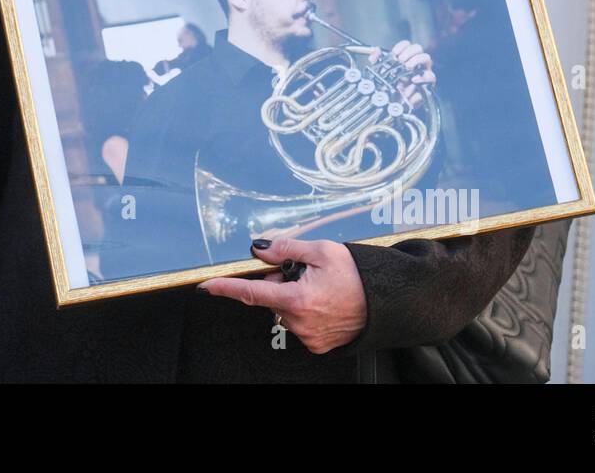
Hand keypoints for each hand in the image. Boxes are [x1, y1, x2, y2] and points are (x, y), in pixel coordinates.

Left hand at [198, 238, 367, 354]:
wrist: (388, 302)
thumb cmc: (358, 275)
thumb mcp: (322, 251)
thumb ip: (286, 249)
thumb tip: (259, 248)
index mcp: (297, 298)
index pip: (251, 292)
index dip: (226, 288)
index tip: (206, 287)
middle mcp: (299, 321)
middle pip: (272, 298)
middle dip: (280, 283)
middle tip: (306, 272)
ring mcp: (308, 336)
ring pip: (286, 311)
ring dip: (294, 298)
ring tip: (322, 288)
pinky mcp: (317, 345)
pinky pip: (300, 324)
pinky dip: (306, 312)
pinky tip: (325, 302)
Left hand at [368, 39, 434, 106]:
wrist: (397, 102)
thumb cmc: (393, 85)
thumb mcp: (382, 72)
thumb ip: (378, 60)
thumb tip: (376, 51)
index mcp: (406, 58)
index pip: (407, 45)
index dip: (401, 46)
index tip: (395, 52)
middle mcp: (416, 62)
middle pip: (418, 48)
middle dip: (409, 52)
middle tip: (401, 60)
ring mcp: (423, 71)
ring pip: (426, 58)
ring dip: (416, 60)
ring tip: (408, 66)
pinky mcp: (427, 83)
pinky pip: (430, 76)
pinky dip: (423, 77)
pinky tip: (414, 79)